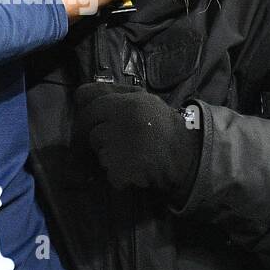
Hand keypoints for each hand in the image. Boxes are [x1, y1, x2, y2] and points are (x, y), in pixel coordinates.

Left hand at [73, 82, 201, 195]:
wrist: (190, 154)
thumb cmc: (164, 125)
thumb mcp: (144, 100)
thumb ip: (114, 94)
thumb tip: (80, 95)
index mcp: (127, 104)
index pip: (90, 106)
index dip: (88, 116)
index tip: (92, 125)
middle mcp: (122, 124)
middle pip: (93, 134)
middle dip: (100, 140)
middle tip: (119, 144)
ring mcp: (121, 149)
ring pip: (101, 154)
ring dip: (111, 157)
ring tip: (132, 155)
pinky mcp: (123, 171)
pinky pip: (111, 174)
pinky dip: (120, 175)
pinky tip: (136, 170)